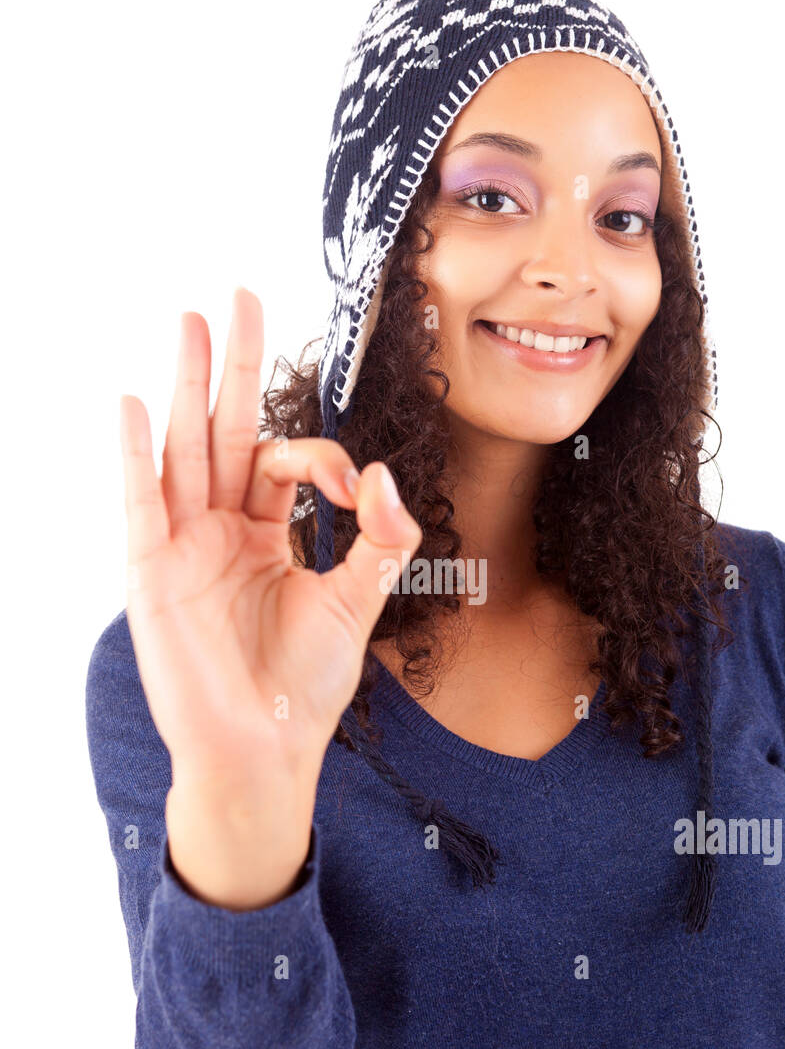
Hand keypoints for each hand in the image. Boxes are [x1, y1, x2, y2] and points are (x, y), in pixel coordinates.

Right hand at [120, 287, 421, 784]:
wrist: (265, 751)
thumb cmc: (304, 685)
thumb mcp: (358, 601)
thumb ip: (382, 538)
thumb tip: (384, 473)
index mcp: (264, 534)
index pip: (286, 462)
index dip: (321, 456)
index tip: (354, 483)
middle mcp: (219, 531)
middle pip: (225, 432)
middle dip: (234, 366)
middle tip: (241, 298)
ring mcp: (183, 548)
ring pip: (184, 451)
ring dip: (188, 387)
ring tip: (191, 324)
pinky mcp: (154, 575)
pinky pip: (142, 505)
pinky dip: (137, 455)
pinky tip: (137, 404)